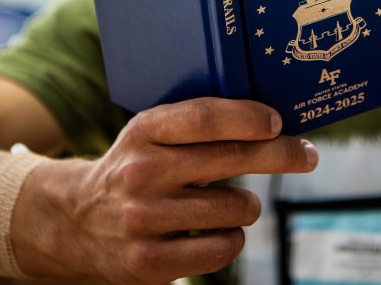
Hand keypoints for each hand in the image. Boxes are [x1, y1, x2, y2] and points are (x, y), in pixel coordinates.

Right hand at [13, 98, 316, 284]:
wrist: (75, 221)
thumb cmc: (136, 167)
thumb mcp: (151, 133)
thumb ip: (197, 124)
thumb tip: (274, 121)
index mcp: (143, 131)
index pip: (206, 118)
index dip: (249, 117)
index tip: (278, 122)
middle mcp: (141, 173)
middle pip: (233, 158)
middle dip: (282, 154)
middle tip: (306, 155)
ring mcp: (144, 220)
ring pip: (237, 207)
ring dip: (246, 205)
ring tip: (229, 203)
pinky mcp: (149, 263)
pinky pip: (224, 248)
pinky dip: (231, 239)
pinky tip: (215, 232)